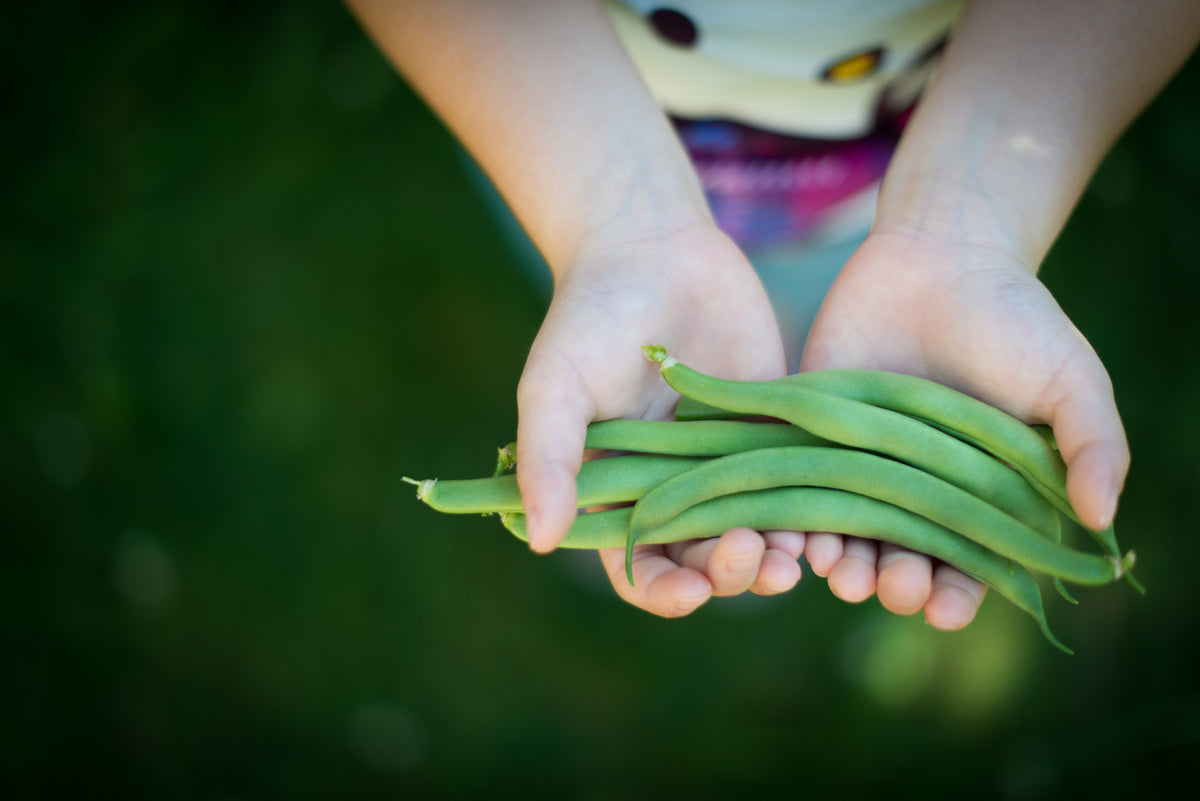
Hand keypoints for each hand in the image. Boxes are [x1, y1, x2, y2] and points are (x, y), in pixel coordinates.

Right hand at [517, 224, 805, 615]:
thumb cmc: (588, 318)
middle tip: (748, 555)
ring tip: (794, 554)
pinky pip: (799, 478)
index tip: (690, 593)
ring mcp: (729, 460)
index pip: (639, 567)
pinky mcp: (774, 427)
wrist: (652, 246)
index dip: (664, 591)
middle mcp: (676, 487)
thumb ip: (548, 460)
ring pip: (760, 529)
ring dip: (777, 553)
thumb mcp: (554, 386)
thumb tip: (541, 540)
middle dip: (730, 573)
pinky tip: (829, 509)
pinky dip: (814, 503)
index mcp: (618, 491)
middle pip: (707, 561)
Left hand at [797, 228, 1128, 628]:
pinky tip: (797, 536)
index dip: (958, 594)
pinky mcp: (815, 434)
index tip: (945, 612)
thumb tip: (1102, 520)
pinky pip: (801, 488)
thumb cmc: (1014, 319)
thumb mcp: (1069, 379)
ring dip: (844, 565)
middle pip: (903, 560)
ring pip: (849, 535)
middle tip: (895, 586)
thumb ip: (1093, 445)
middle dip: (898, 584)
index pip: (969, 564)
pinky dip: (796, 518)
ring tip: (842, 573)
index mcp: (980, 493)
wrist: (939, 255)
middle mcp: (917, 490)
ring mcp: (862, 465)